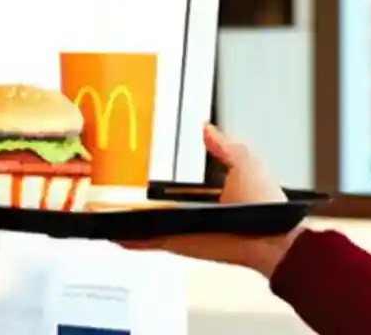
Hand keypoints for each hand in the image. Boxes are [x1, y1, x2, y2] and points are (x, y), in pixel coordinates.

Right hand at [119, 124, 298, 277]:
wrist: (270, 238)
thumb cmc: (265, 202)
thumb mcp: (245, 161)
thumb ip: (224, 146)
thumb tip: (206, 127)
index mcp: (208, 192)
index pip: (176, 181)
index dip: (156, 173)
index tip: (135, 162)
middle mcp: (193, 211)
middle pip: (155, 203)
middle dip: (133, 197)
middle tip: (108, 185)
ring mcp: (183, 228)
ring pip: (147, 222)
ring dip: (127, 218)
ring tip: (101, 208)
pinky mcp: (180, 243)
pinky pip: (152, 241)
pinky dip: (134, 240)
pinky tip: (115, 233)